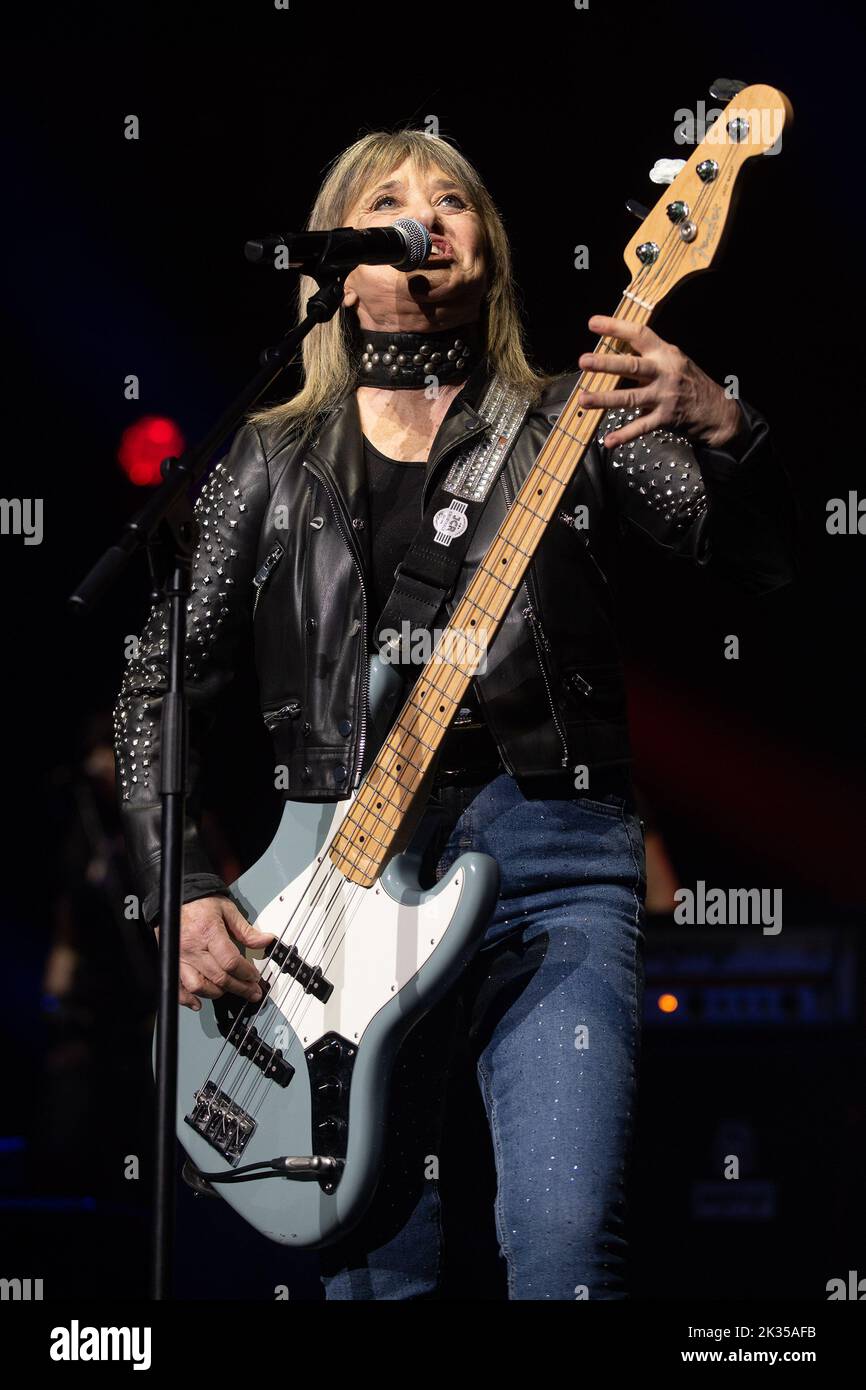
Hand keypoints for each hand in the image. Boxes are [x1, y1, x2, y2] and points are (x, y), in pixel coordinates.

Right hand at [156, 896, 273, 1011]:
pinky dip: (187, 999)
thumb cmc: (201, 902)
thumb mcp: (228, 910)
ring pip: (198, 986)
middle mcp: (192, 947)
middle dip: (240, 988)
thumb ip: (246, 930)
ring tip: (231, 990)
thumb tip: (265, 941)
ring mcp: (180, 957)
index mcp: (208, 932)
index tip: (255, 977)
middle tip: (252, 992)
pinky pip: (177, 987)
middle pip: (218, 977)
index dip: (246, 973)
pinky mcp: (172, 962)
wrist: (176, 898)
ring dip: (217, 993)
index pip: (230, 962)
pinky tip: (198, 1003)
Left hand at [576, 315, 741, 449]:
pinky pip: (641, 427)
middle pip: (632, 366)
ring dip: (605, 400)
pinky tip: (608, 440)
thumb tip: (614, 355)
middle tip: (584, 361)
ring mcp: (664, 396)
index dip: (616, 327)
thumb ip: (649, 358)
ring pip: (630, 397)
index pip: (639, 334)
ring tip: (584, 400)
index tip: (593, 323)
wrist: (717, 410)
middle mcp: (664, 372)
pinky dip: (624, 435)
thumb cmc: (689, 383)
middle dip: (606, 364)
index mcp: (665, 354)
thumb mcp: (674, 361)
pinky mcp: (666, 418)